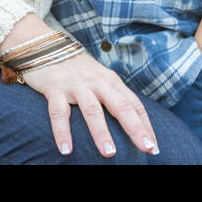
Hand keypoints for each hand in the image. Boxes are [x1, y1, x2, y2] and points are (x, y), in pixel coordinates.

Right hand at [20, 51, 159, 157]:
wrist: (47, 47)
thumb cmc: (78, 71)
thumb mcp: (100, 80)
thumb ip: (113, 98)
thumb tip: (131, 124)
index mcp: (112, 82)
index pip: (134, 105)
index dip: (146, 126)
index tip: (154, 147)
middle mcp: (98, 83)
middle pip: (121, 106)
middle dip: (135, 129)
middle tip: (147, 148)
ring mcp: (77, 86)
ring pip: (93, 110)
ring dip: (101, 133)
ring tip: (110, 154)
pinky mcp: (55, 89)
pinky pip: (59, 113)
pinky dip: (62, 132)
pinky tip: (66, 150)